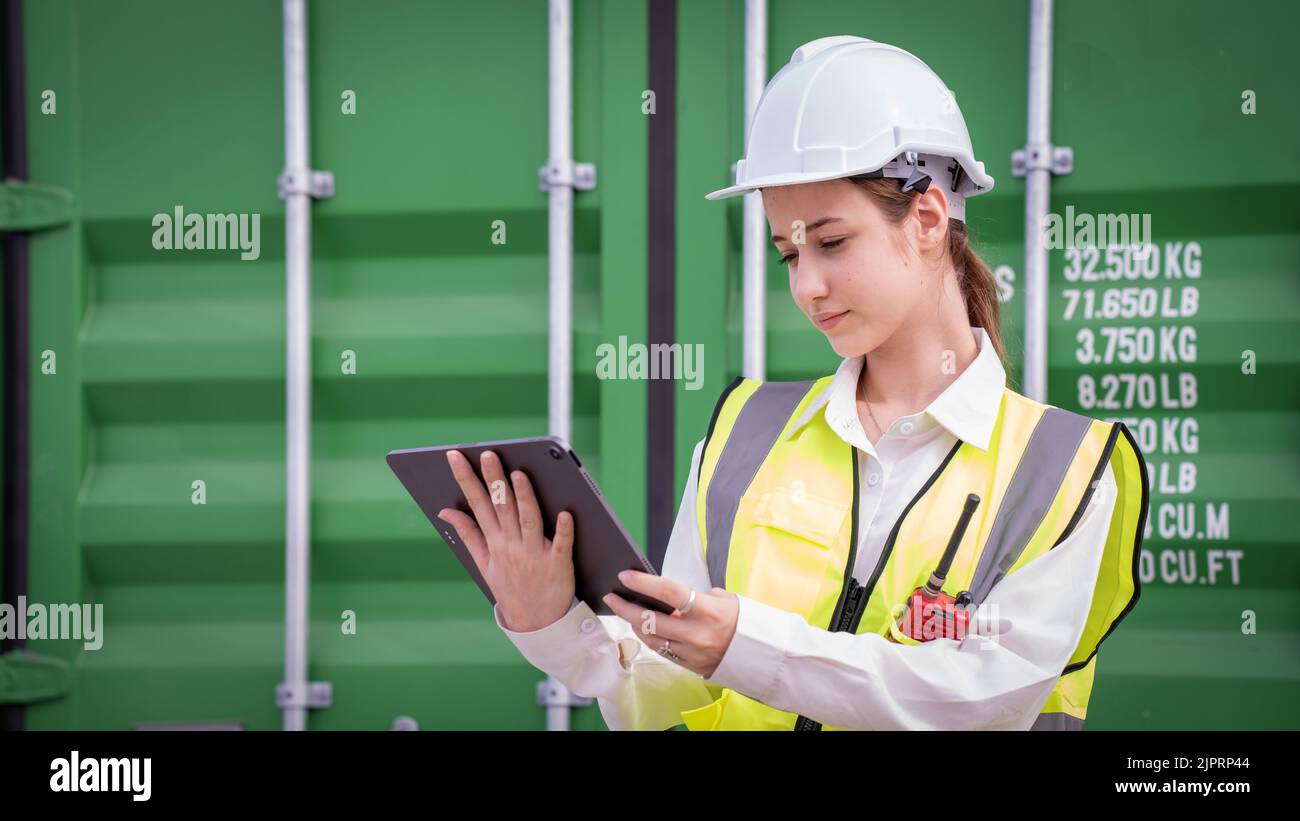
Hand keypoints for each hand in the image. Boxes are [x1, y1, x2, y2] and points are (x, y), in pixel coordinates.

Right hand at [436, 449, 575, 632]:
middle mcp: (512, 545)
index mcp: (494, 542)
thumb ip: (468, 534)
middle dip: (494, 479)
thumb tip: (445, 510)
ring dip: (524, 498)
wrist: (536, 623)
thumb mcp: (483, 564)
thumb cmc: (510, 588)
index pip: (477, 504)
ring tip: (518, 475)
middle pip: (502, 506)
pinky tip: (565, 513)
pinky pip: (561, 544)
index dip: (466, 479)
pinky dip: (563, 530)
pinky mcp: (558, 564)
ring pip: (529, 520)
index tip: (455, 457)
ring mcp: (535, 555)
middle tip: (488, 454)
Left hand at [603, 570, 738, 678]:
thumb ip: (694, 596)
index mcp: (708, 611)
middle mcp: (697, 634)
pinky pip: (661, 651)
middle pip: (650, 620)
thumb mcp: (723, 599)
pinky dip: (649, 638)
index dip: (643, 583)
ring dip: (634, 624)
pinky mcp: (689, 666)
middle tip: (611, 597)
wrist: (760, 653)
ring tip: (625, 611)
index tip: (624, 576)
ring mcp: (692, 653)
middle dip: (626, 607)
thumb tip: (666, 595)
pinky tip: (642, 627)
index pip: (668, 592)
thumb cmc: (741, 619)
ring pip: (650, 638)